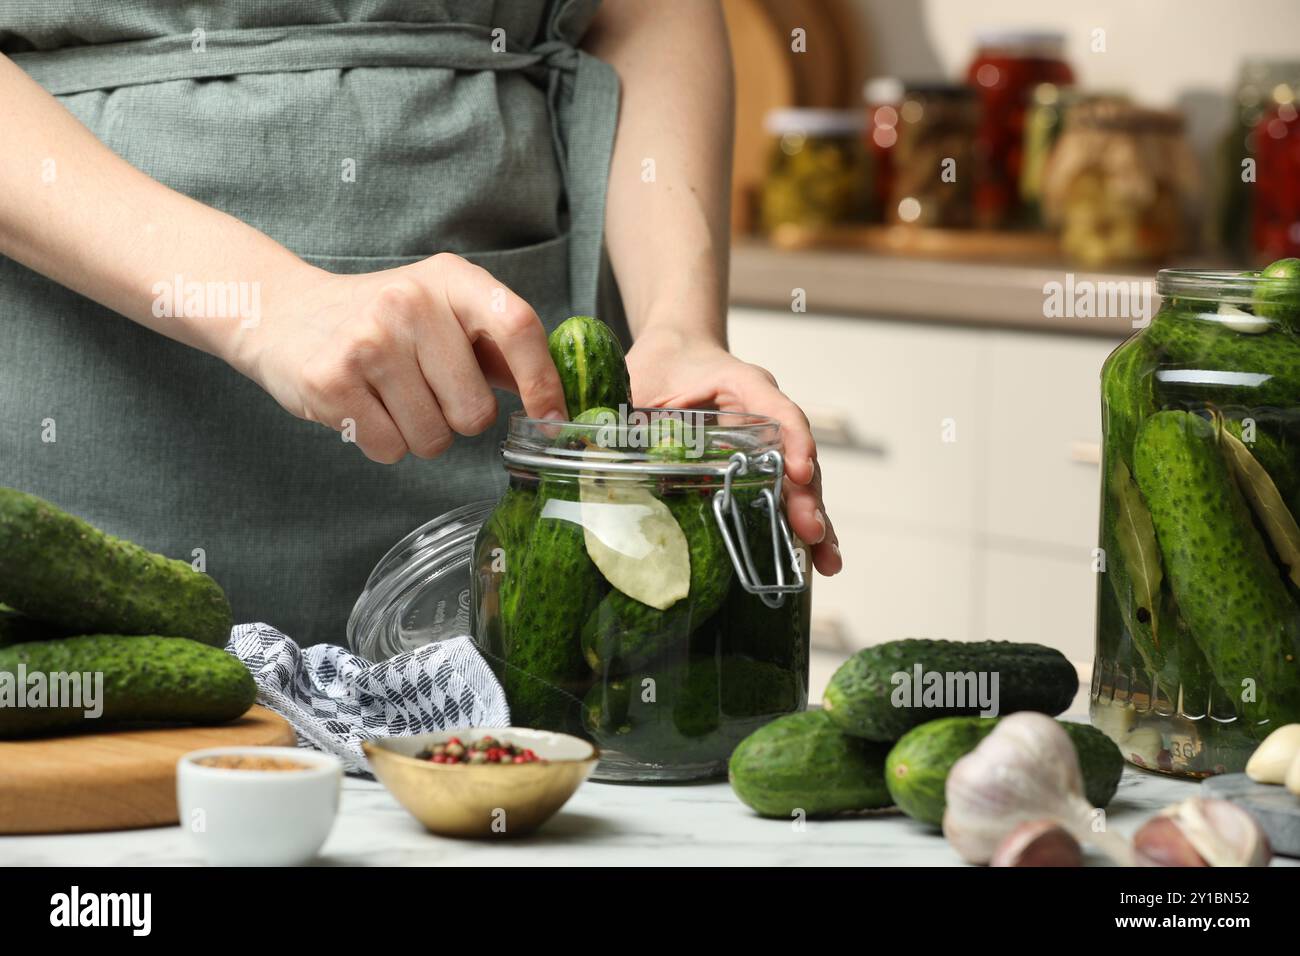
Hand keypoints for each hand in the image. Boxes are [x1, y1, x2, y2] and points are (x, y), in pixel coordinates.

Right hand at [235, 254, 566, 462]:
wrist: (283, 313)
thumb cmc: (382, 323)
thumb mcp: (443, 311)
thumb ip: (498, 348)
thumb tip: (557, 402)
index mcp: (451, 279)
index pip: (519, 327)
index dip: (543, 383)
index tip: (551, 420)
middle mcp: (410, 302)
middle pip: (476, 411)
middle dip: (460, 420)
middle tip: (428, 393)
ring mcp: (367, 340)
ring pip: (434, 438)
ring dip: (420, 435)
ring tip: (392, 399)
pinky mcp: (331, 381)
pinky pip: (390, 450)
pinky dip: (383, 443)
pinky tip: (364, 408)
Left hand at [626, 327, 841, 576]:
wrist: (676, 353)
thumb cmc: (659, 365)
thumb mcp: (638, 381)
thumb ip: (625, 411)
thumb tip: (594, 453)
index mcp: (742, 385)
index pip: (776, 409)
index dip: (791, 440)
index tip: (799, 472)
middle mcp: (765, 415)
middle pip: (794, 456)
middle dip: (805, 497)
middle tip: (811, 534)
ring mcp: (767, 444)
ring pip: (798, 482)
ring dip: (811, 522)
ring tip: (827, 563)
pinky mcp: (758, 468)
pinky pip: (781, 496)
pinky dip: (793, 528)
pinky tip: (811, 564)